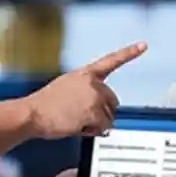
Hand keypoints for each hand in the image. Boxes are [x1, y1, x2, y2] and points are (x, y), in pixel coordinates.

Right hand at [25, 42, 146, 138]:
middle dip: (103, 112)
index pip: (111, 61)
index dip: (129, 53)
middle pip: (113, 101)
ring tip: (75, 120)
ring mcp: (94, 96)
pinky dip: (93, 131)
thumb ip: (83, 92)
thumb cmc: (44, 106)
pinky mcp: (94, 111)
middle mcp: (92, 82)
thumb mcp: (64, 89)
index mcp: (84, 73)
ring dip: (96, 123)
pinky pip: (104, 127)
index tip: (143, 45)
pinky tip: (77, 126)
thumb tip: (98, 110)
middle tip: (82, 117)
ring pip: (109, 117)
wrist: (32, 113)